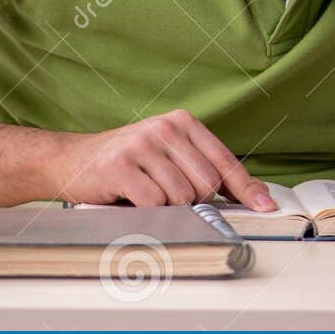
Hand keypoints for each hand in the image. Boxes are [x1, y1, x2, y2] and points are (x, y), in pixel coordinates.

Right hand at [46, 108, 276, 210]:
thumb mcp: (167, 154)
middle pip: (207, 183)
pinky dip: (147, 211)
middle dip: (194, 201)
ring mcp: (142, 145)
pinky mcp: (120, 167)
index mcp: (182, 122)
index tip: (266, 207)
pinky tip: (131, 198)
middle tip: (167, 196)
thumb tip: (253, 194)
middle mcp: (165, 128)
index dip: (247, 188)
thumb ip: (203, 168)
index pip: (225, 160)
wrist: (68, 159)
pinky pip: (154, 202)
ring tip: (146, 194)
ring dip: (167, 207)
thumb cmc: (125, 162)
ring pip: (182, 196)